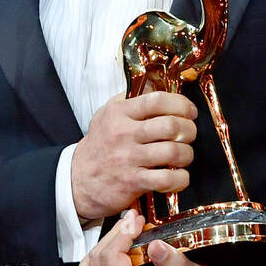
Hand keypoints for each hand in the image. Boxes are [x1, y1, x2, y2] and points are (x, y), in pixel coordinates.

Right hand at [71, 90, 197, 222]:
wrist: (76, 180)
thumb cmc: (98, 146)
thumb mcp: (107, 114)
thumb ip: (130, 99)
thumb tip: (156, 84)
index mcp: (119, 113)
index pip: (157, 100)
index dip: (181, 104)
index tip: (189, 111)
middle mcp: (124, 133)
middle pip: (171, 126)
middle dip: (189, 130)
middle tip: (189, 135)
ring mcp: (128, 158)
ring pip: (174, 152)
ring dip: (187, 155)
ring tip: (183, 156)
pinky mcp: (132, 182)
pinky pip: (168, 179)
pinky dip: (181, 178)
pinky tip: (178, 176)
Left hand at [73, 209, 225, 265]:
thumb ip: (173, 261)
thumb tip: (155, 244)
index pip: (110, 257)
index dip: (122, 232)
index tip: (137, 218)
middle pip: (97, 259)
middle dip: (114, 235)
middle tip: (133, 221)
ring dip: (104, 247)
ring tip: (125, 235)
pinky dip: (94, 264)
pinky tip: (112, 254)